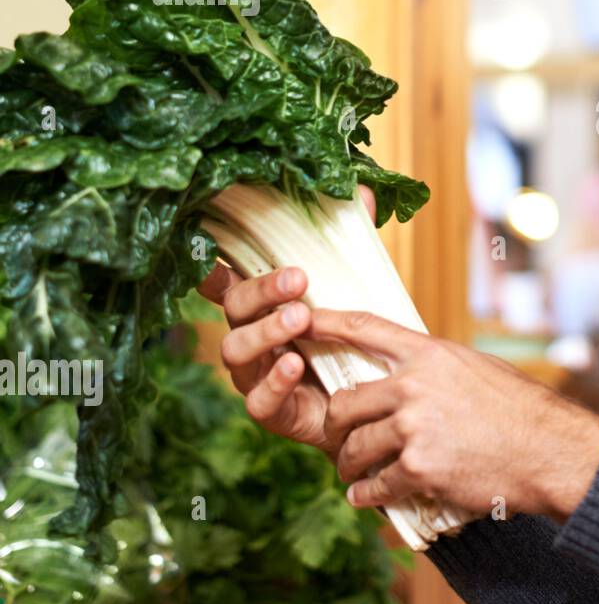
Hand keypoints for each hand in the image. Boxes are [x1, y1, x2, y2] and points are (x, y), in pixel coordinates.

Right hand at [196, 187, 377, 459]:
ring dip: (266, 332)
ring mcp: (256, 375)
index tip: (216, 250)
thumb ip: (354, 242)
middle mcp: (251, 335)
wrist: (378, 398)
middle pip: (234, 307)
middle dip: (261, 290)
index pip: (228, 280)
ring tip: (301, 319)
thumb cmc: (355, 335)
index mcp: (264, 304)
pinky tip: (295, 366)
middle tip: (298, 279)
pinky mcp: (272, 412)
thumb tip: (362, 191)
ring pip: (236, 352)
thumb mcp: (358, 284)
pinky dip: (274, 383)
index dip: (214, 266)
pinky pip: (258, 402)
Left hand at [315, 310, 598, 521]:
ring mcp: (415, 427)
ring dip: (347, 465)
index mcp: (430, 354)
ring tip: (352, 474)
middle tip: (338, 438)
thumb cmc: (519, 410)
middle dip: (335, 425)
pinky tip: (366, 497)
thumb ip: (435, 369)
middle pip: (345, 402)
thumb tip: (406, 373)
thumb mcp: (476, 369)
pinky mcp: (420, 468)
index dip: (327, 323)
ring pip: (354, 447)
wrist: (548, 450)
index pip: (366, 328)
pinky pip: (375, 484)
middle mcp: (415, 386)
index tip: (301, 321)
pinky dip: (366, 495)